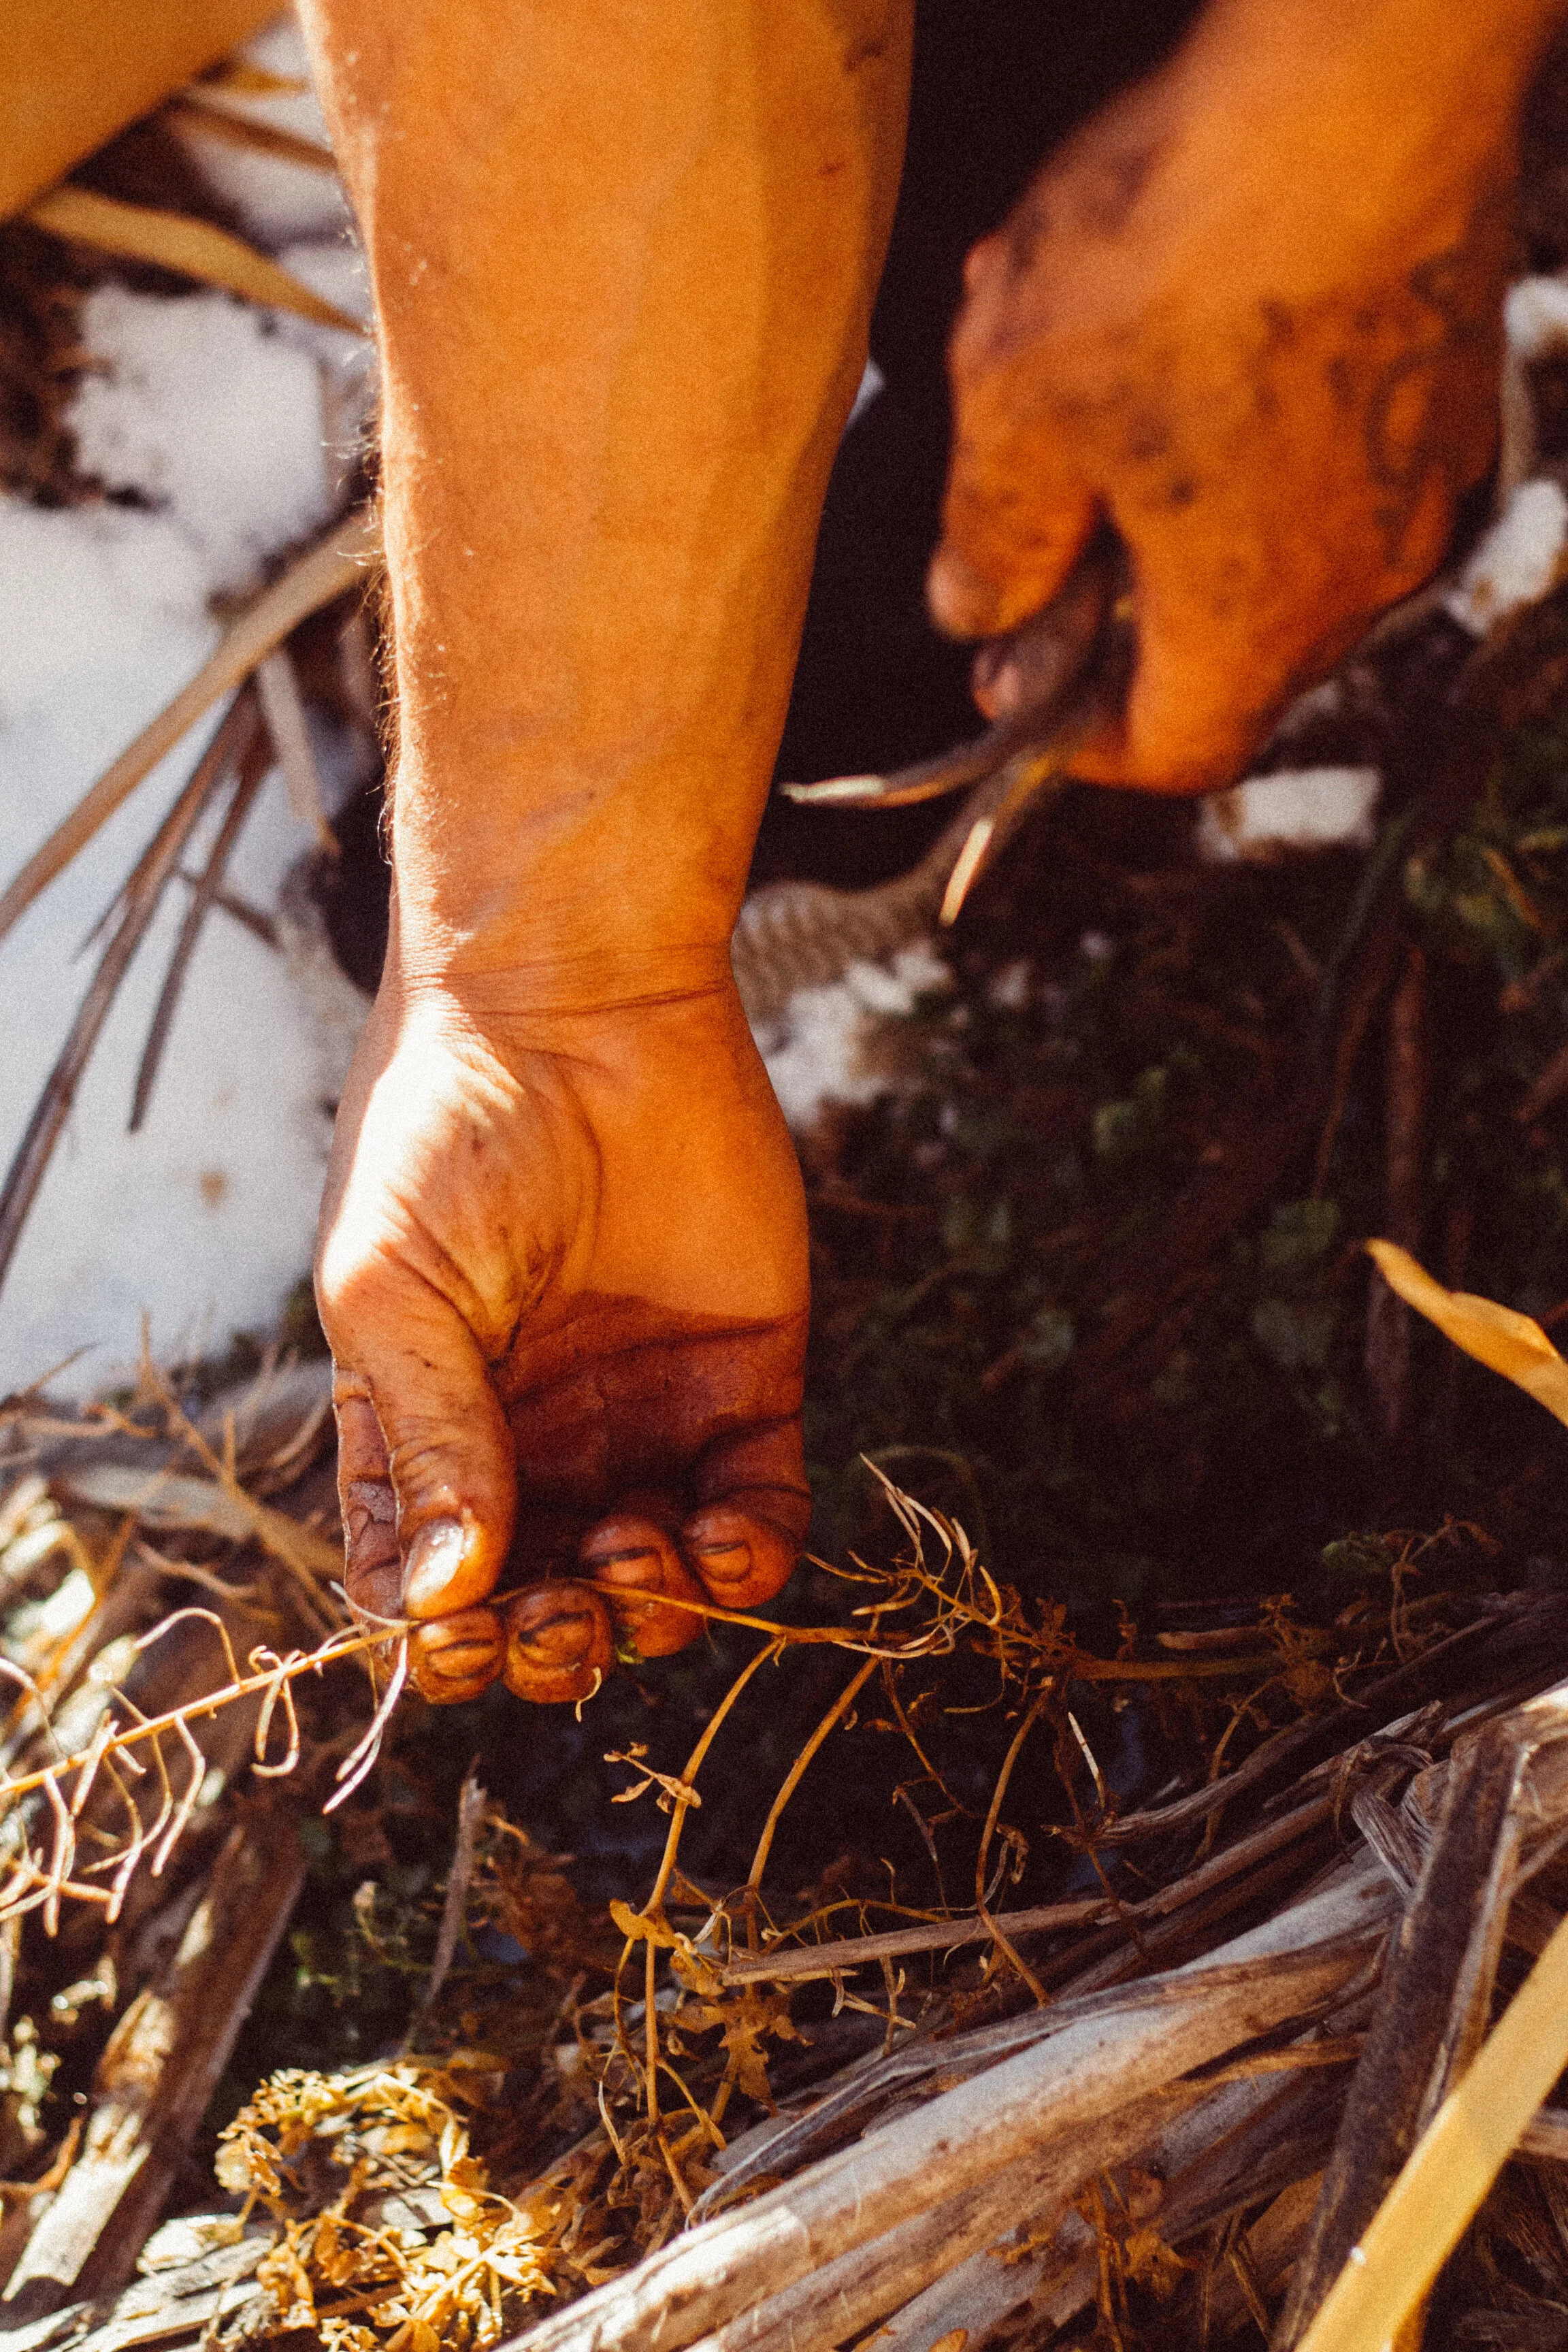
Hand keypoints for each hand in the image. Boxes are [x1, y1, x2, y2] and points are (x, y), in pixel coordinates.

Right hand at [314, 961, 810, 1704]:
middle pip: (545, 1608)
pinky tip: (725, 1542)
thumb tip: (445, 1599)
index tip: (465, 1636)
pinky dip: (750, 1564)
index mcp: (426, 1433)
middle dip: (554, 1648)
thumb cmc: (447, 1132)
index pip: (429, 1588)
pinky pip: (760, 1518)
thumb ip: (428, 1438)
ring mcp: (641, 1422)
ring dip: (650, 1614)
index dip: (445, 1644)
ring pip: (657, 1587)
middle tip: (563, 1617)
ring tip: (637, 1544)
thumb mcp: (394, 1289)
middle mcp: (533, 1444)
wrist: (576, 1002)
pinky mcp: (744, 1384)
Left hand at [927, 2, 1524, 790]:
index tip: (1022, 689)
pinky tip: (1157, 307)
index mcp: (1256, 622)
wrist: (1366, 76)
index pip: (1177, 749)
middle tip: (1024, 508)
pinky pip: (1320, 440)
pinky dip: (1229, 410)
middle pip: (1220, 645)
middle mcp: (1361, 574)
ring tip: (1064, 366)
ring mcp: (1416, 473)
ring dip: (1152, 478)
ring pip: (1261, 528)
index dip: (1083, 740)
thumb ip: (992, 544)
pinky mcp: (1444, 375)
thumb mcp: (1020, 418)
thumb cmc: (1189, 254)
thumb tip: (977, 609)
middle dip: (1106, 591)